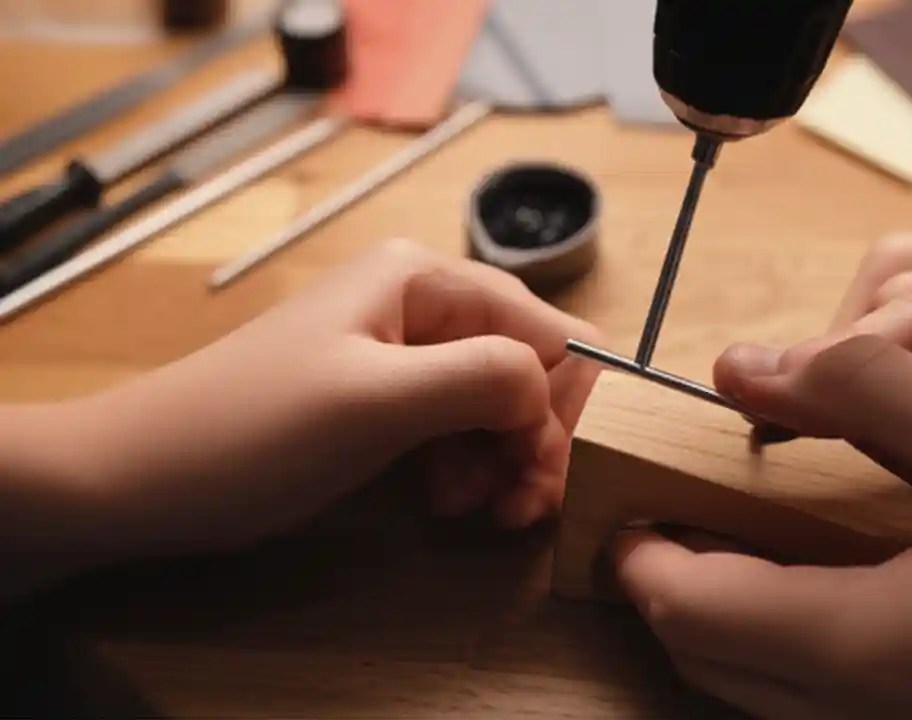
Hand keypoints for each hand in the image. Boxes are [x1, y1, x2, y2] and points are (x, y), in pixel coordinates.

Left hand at [10, 239, 599, 568]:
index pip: (547, 328)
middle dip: (537, 439)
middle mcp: (423, 305)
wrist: (140, 478)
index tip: (558, 474)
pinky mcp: (384, 400)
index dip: (568, 402)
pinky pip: (459, 427)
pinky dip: (468, 467)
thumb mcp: (377, 400)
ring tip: (473, 510)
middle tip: (521, 506)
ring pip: (499, 404)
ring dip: (503, 461)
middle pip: (528, 368)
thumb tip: (551, 388)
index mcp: (426, 279)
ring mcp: (401, 353)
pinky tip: (446, 501)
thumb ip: (483, 378)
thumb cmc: (256, 430)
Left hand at [617, 336, 911, 719]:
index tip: (631, 484)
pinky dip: (767, 638)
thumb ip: (885, 393)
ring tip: (729, 527)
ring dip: (711, 607)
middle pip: (698, 652)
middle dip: (663, 573)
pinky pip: (797, 701)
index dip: (638, 542)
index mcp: (850, 640)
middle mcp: (843, 712)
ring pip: (742, 685)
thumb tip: (753, 367)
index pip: (681, 604)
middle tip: (670, 497)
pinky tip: (818, 579)